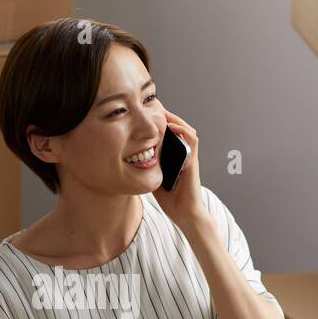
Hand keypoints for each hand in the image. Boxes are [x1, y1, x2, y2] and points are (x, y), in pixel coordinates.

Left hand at [152, 108, 208, 233]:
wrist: (184, 213)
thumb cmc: (169, 199)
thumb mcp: (151, 177)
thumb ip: (144, 166)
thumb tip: (124, 159)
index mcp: (172, 155)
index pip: (165, 133)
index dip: (156, 122)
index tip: (143, 113)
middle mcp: (182, 153)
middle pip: (175, 127)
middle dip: (164, 115)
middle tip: (150, 105)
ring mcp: (189, 155)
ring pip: (185, 129)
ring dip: (174, 118)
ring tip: (161, 110)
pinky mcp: (194, 160)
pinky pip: (192, 140)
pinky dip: (183, 130)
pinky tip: (172, 126)